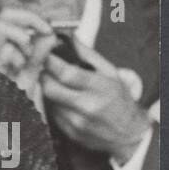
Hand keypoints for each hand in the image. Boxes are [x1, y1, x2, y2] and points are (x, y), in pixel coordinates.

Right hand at [0, 7, 56, 108]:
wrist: (13, 124)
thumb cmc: (19, 104)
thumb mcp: (35, 71)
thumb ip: (41, 51)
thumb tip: (50, 32)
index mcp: (0, 46)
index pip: (11, 15)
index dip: (31, 15)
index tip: (48, 28)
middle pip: (5, 14)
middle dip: (28, 21)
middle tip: (40, 37)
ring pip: (3, 26)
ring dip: (22, 39)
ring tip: (26, 59)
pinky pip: (6, 48)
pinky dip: (19, 56)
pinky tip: (18, 70)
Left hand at [42, 40, 153, 164]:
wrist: (128, 133)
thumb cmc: (118, 98)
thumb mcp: (110, 73)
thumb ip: (87, 55)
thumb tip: (68, 36)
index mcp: (99, 87)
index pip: (66, 73)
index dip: (50, 62)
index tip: (43, 53)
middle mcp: (86, 106)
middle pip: (50, 88)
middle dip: (41, 75)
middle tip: (40, 68)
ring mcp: (76, 122)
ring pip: (47, 102)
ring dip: (45, 90)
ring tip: (50, 82)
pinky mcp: (68, 133)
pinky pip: (51, 114)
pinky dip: (50, 104)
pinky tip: (58, 100)